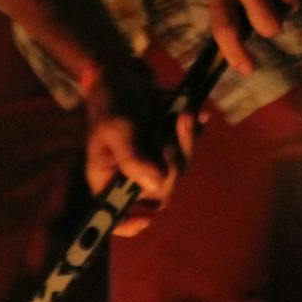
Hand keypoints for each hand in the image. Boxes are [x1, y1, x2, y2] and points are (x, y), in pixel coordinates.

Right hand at [80, 54, 196, 236]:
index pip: (117, 217)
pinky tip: (193, 113)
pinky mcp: (167, 150)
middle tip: (171, 133)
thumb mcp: (116, 128)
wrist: (123, 76)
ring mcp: (151, 166)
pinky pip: (187, 151)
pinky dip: (192, 133)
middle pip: (160, 194)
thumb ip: (133, 158)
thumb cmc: (111, 103)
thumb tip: (156, 185)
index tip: (146, 220)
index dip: (130, 225)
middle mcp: (130, 179)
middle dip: (171, 165)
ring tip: (185, 115)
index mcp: (108, 181)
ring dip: (185, 144)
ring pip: (178, 172)